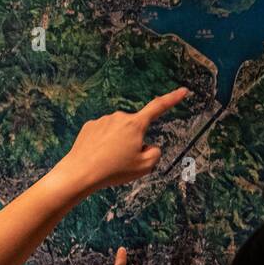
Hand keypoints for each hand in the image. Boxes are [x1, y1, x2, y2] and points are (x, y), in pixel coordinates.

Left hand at [53, 88, 190, 194]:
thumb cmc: (113, 171)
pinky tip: (97, 155)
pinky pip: (103, 134)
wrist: (80, 173)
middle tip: (124, 161)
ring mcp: (103, 120)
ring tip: (108, 161)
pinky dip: (103, 144)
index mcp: (135, 125)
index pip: (158, 107)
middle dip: (134, 142)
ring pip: (118, 132)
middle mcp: (119, 117)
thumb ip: (154, 154)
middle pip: (135, 129)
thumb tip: (149, 146)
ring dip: (117, 143)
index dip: (172, 99)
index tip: (183, 91)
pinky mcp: (90, 126)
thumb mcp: (143, 167)